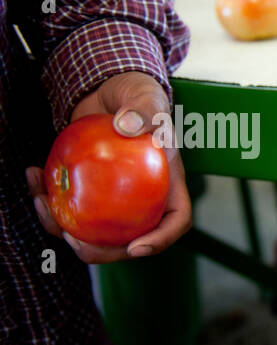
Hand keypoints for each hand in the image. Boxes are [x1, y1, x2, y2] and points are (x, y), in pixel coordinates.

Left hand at [27, 71, 192, 263]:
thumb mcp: (147, 99)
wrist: (110, 92)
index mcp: (168, 186)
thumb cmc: (138, 97)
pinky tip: (33, 175)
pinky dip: (46, 197)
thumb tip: (126, 126)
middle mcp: (143, 200)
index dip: (160, 240)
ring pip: (93, 230)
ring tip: (42, 205)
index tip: (135, 248)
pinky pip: (68, 205)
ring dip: (62, 229)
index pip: (175, 220)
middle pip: (130, 239)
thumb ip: (144, 111)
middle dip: (101, 251)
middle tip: (74, 241)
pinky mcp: (87, 190)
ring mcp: (114, 199)